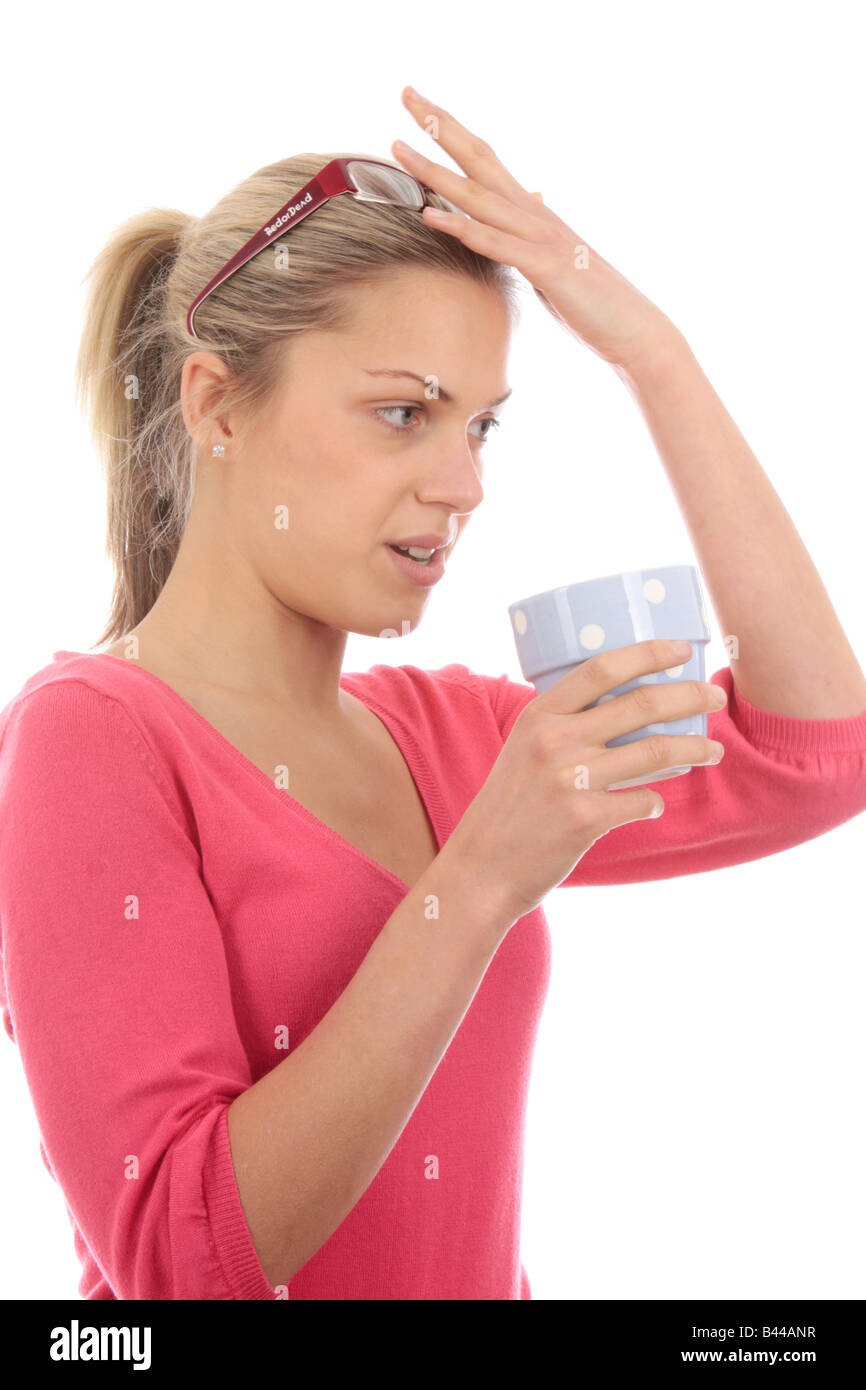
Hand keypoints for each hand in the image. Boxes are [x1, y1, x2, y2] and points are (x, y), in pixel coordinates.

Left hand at [392, 87, 678, 372]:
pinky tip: (430, 215)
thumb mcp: (555, 259)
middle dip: (440, 126)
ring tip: (399, 148)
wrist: (635, 330)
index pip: (484, 159)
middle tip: (405, 92)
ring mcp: (541, 238)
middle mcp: (534, 214)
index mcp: (532, 212)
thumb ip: (534, 229)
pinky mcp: (546, 268)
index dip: (452, 130)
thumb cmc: (593, 301)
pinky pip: (497, 244)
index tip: (418, 104)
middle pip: (480, 159)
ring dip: (437, 173)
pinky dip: (463, 228)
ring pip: (480, 198)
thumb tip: (532, 195)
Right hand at [440, 638, 726, 920]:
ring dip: (694, 749)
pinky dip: (654, 802)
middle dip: (689, 696)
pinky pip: (643, 801)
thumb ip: (561, 729)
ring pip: (655, 750)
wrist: (481, 869)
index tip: (679, 649)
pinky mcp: (586, 818)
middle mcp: (554, 740)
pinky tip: (652, 804)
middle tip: (714, 698)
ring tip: (713, 752)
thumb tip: (624, 714)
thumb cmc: (506, 810)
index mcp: (538, 716)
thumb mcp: (522, 752)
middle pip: (641, 703)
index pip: (601, 668)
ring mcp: (571, 779)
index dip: (647, 653)